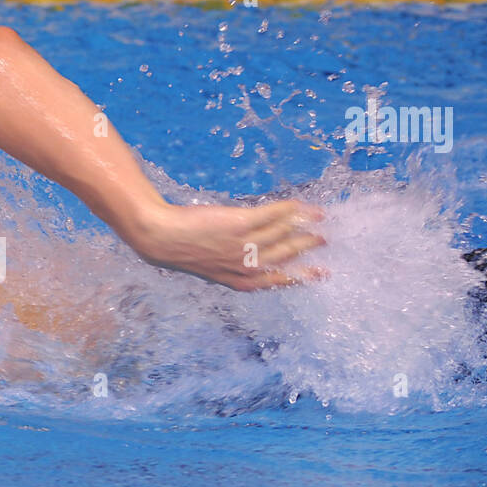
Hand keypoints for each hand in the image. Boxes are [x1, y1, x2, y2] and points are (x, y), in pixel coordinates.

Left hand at [131, 199, 328, 290]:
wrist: (161, 237)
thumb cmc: (182, 250)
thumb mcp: (211, 267)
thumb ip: (233, 266)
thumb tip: (253, 255)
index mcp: (240, 281)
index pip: (278, 280)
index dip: (302, 276)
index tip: (321, 273)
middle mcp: (246, 266)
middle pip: (286, 256)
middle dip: (307, 247)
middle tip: (324, 240)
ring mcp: (245, 244)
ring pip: (284, 234)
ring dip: (305, 224)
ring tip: (320, 217)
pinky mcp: (241, 223)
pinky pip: (273, 215)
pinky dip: (290, 209)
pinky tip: (300, 204)